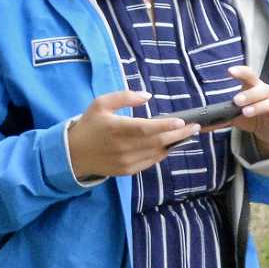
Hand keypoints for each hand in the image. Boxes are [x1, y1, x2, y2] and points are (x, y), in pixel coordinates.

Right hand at [66, 90, 197, 179]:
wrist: (72, 154)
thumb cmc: (90, 125)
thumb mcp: (101, 104)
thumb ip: (124, 97)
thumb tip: (147, 96)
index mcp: (115, 128)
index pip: (145, 128)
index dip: (165, 126)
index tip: (182, 121)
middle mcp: (121, 147)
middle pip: (156, 141)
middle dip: (179, 134)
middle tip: (196, 127)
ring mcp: (125, 161)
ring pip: (156, 153)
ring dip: (174, 144)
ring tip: (188, 134)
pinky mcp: (126, 171)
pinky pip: (150, 162)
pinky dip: (162, 153)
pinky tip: (170, 144)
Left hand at [223, 63, 268, 154]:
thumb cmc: (254, 117)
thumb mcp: (235, 118)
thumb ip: (220, 120)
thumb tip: (199, 126)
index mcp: (253, 87)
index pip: (248, 75)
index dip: (241, 72)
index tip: (230, 71)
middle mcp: (264, 91)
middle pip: (259, 86)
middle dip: (248, 93)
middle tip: (235, 100)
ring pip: (267, 98)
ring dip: (256, 104)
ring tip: (245, 111)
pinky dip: (264, 111)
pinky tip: (257, 116)